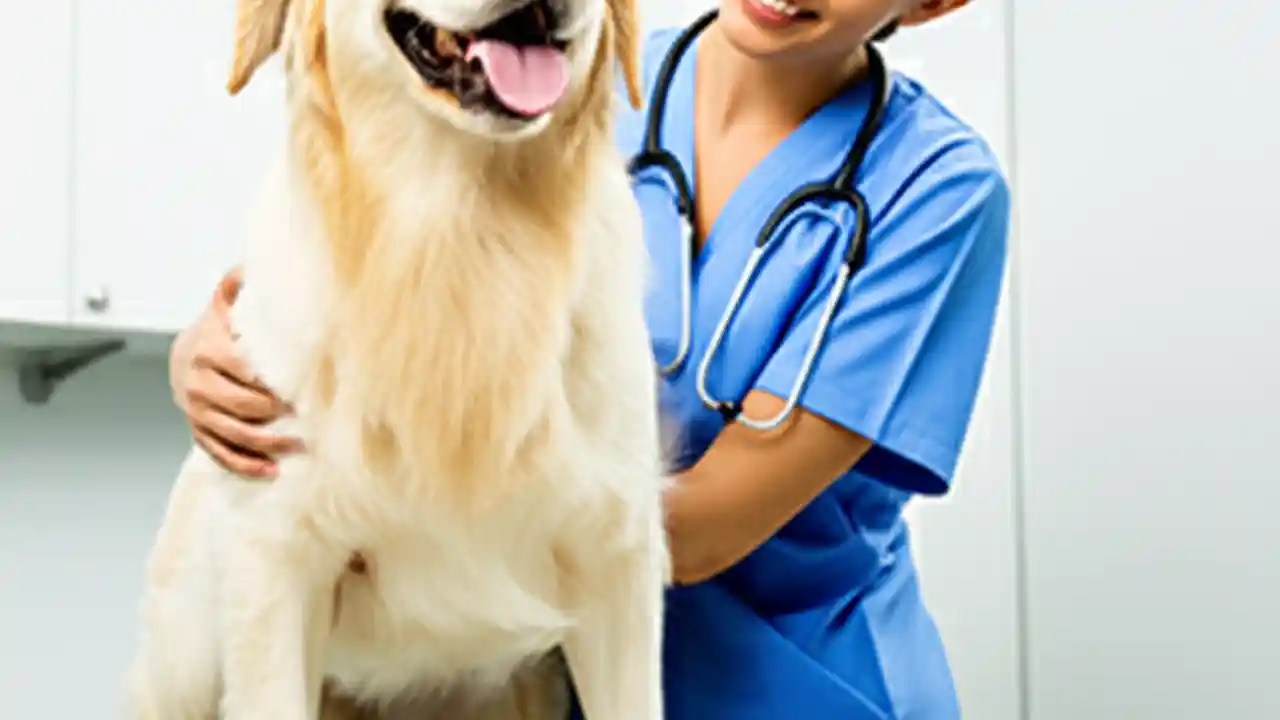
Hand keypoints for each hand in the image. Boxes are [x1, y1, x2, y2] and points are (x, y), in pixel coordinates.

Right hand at [169, 268, 301, 477]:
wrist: (183, 354)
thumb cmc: (218, 329)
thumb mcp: (227, 302)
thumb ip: (240, 283)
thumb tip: (259, 263)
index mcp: (208, 348)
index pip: (243, 369)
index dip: (273, 381)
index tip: (303, 386)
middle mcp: (199, 382)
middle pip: (241, 405)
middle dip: (275, 414)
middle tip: (310, 418)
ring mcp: (197, 411)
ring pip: (233, 433)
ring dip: (267, 444)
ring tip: (299, 446)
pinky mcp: (199, 431)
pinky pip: (220, 452)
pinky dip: (245, 465)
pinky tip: (271, 471)